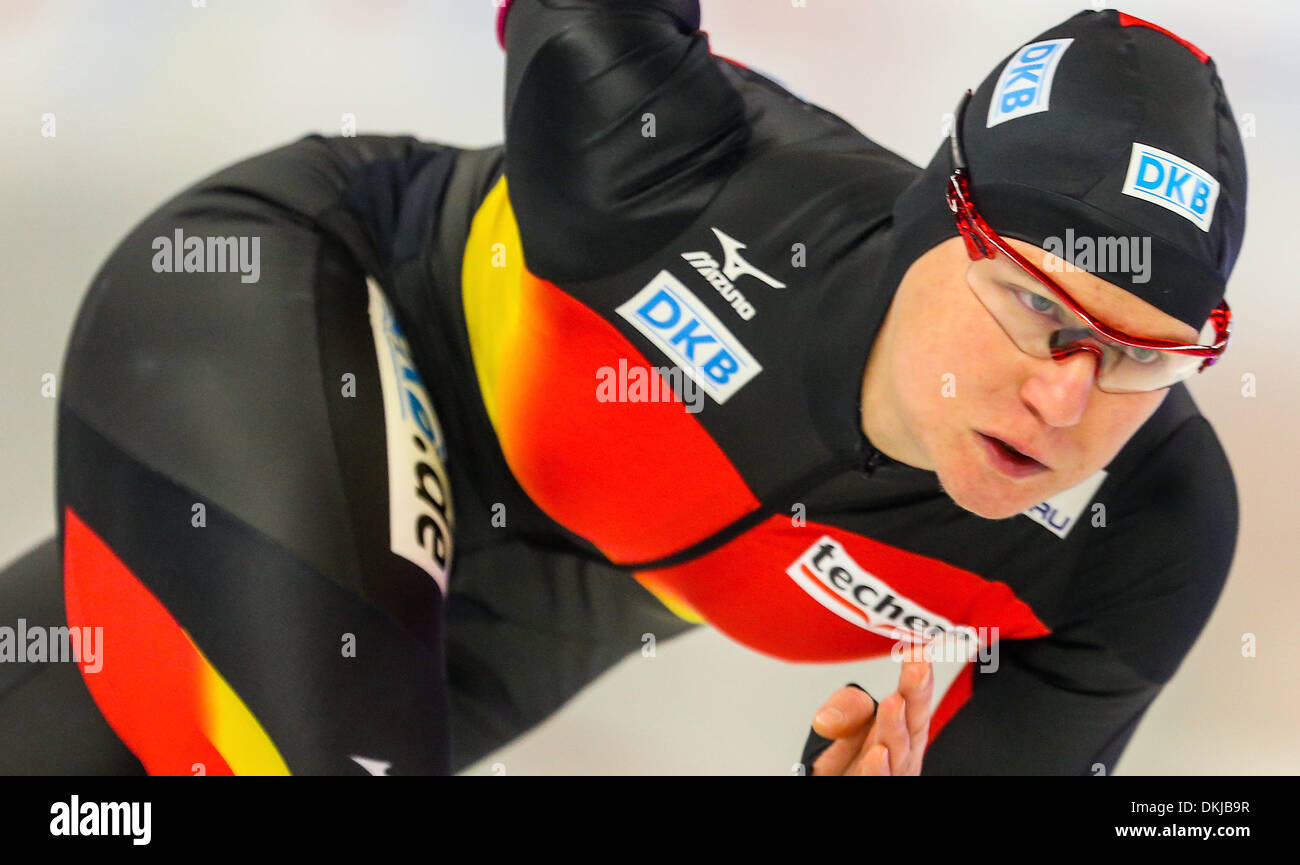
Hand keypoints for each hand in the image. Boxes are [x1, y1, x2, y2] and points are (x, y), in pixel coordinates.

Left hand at [808, 654, 933, 775]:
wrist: (838, 783)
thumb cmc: (852, 757)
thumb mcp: (848, 721)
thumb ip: (846, 709)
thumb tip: (826, 721)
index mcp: (901, 729)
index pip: (914, 702)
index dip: (918, 679)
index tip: (918, 652)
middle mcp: (903, 753)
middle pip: (913, 725)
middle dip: (915, 696)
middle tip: (916, 670)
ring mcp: (893, 773)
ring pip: (898, 754)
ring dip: (896, 728)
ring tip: (895, 702)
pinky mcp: (877, 785)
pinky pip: (880, 781)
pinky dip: (879, 770)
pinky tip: (878, 754)